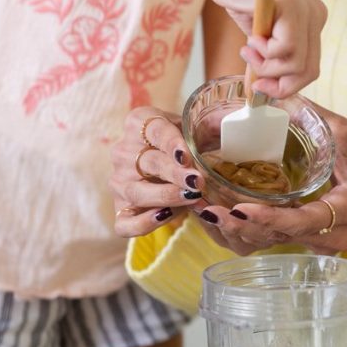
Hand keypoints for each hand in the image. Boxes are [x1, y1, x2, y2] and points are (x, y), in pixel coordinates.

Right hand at [110, 107, 203, 236]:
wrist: (167, 167)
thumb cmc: (182, 146)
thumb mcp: (193, 130)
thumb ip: (208, 128)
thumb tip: (227, 126)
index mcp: (138, 123)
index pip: (155, 130)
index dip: (171, 143)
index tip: (187, 156)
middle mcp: (123, 152)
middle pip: (148, 162)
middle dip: (175, 173)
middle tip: (198, 181)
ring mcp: (118, 182)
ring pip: (137, 192)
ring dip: (166, 196)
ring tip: (192, 198)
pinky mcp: (120, 209)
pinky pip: (125, 222)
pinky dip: (144, 223)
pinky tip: (165, 216)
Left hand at [193, 107, 346, 254]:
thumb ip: (317, 119)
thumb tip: (279, 96)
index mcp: (346, 213)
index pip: (304, 221)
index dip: (271, 218)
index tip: (240, 208)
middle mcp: (330, 238)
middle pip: (278, 239)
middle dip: (241, 225)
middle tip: (207, 208)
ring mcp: (317, 246)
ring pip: (271, 244)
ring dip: (237, 229)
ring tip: (203, 210)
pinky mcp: (304, 244)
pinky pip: (271, 242)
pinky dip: (245, 229)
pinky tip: (218, 215)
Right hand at [200, 0, 325, 98]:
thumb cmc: (240, 0)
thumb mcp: (260, 39)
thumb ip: (272, 61)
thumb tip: (268, 95)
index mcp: (313, 23)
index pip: (310, 69)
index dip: (286, 87)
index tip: (261, 87)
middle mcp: (316, 16)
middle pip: (309, 71)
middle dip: (279, 86)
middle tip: (255, 81)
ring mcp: (306, 10)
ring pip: (296, 64)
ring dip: (266, 67)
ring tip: (248, 52)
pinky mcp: (291, 5)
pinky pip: (285, 47)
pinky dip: (263, 53)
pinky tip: (251, 39)